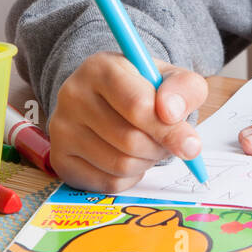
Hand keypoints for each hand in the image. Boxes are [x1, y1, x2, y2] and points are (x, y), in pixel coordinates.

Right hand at [48, 51, 207, 192]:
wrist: (107, 96)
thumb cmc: (143, 86)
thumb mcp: (170, 77)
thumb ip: (184, 89)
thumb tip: (173, 113)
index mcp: (101, 67)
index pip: (138, 106)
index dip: (169, 129)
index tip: (191, 143)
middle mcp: (73, 95)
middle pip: (130, 140)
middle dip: (159, 146)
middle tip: (167, 140)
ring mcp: (61, 128)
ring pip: (120, 165)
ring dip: (146, 162)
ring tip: (148, 145)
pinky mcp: (60, 158)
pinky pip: (107, 183)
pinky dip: (129, 177)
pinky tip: (128, 157)